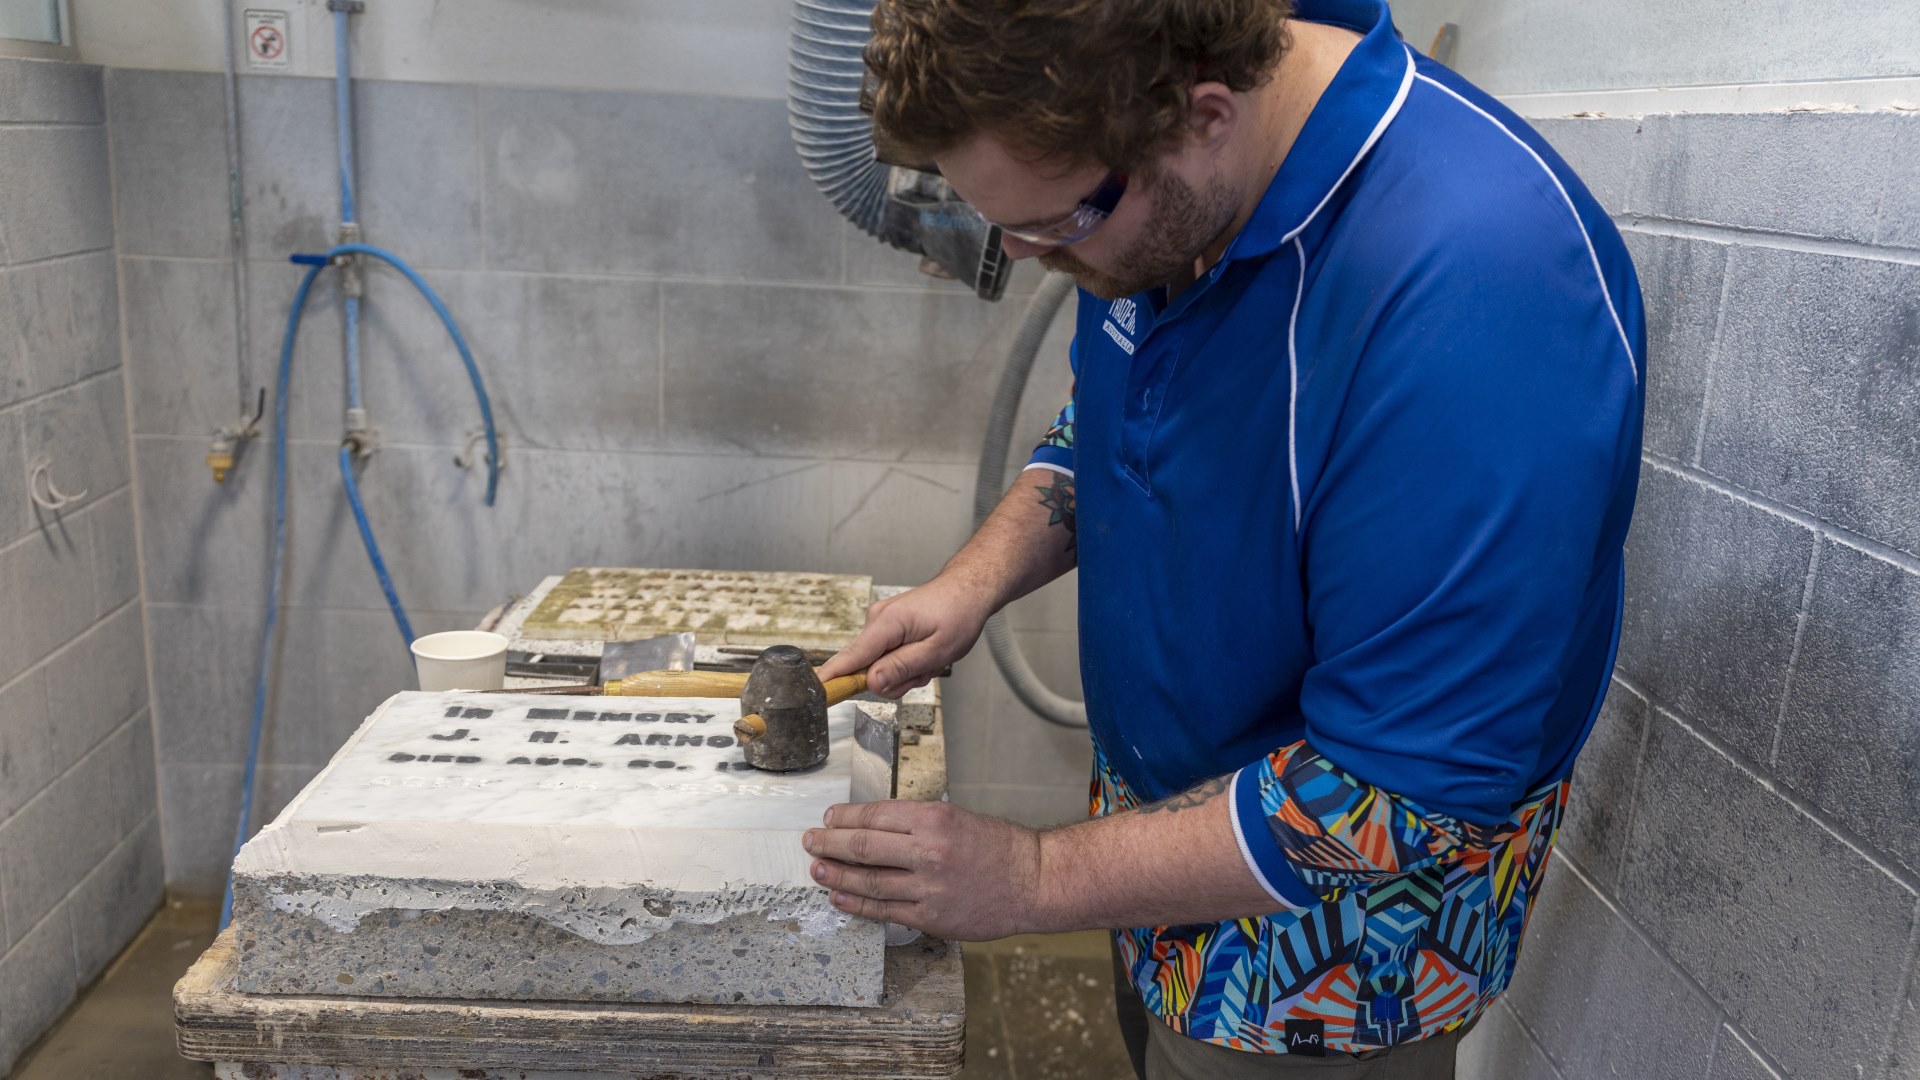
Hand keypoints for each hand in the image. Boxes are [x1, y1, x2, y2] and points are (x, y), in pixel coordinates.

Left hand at [803, 800, 1047, 940]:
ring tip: (818, 870)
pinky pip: (884, 910)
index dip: (845, 818)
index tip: (828, 819)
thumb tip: (872, 827)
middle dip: (830, 843)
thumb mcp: (957, 817)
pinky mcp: (931, 917)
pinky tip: (841, 897)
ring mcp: (929, 887)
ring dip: (836, 875)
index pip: (875, 815)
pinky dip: (857, 903)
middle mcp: (929, 851)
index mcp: (934, 819)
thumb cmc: (999, 847)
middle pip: (863, 847)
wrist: (1033, 881)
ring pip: (868, 881)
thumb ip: (916, 822)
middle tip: (811, 841)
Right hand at [817, 574, 993, 695]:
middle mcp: (876, 620)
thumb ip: (903, 667)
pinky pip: (887, 656)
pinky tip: (925, 652)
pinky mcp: (885, 627)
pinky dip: (907, 661)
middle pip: (867, 668)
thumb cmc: (958, 614)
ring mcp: (879, 622)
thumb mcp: (937, 650)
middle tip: (926, 669)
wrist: (967, 590)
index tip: (815, 692)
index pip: (851, 656)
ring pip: (880, 666)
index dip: (833, 677)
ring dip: (906, 670)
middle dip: (897, 678)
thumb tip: (870, 682)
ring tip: (930, 657)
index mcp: (887, 623)